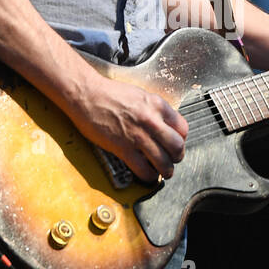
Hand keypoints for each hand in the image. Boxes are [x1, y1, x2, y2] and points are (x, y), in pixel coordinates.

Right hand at [68, 75, 187, 182]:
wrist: (86, 94)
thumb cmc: (108, 93)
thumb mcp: (139, 95)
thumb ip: (153, 110)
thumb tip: (162, 125)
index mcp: (157, 105)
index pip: (182, 128)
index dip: (181, 140)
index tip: (176, 144)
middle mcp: (151, 120)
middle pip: (177, 147)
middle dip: (177, 157)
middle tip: (172, 160)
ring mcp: (137, 135)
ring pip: (163, 161)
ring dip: (166, 170)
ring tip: (163, 172)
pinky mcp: (123, 148)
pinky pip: (143, 169)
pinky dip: (148, 176)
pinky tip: (146, 174)